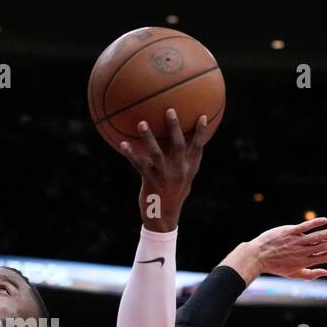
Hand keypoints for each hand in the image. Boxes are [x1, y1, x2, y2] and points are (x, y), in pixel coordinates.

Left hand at [118, 108, 211, 230]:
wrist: (164, 217)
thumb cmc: (172, 193)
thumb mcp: (183, 178)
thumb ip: (184, 162)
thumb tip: (182, 142)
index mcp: (189, 169)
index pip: (198, 148)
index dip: (201, 132)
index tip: (203, 116)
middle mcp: (179, 172)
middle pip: (178, 146)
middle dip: (174, 127)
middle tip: (169, 110)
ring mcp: (165, 177)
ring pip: (157, 154)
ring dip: (148, 138)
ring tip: (141, 123)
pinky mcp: (151, 182)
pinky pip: (140, 165)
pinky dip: (131, 154)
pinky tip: (123, 144)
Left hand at [225, 217, 326, 282]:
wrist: (257, 256)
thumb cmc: (276, 266)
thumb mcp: (293, 274)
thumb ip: (310, 274)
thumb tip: (326, 272)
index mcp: (305, 262)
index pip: (326, 256)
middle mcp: (303, 252)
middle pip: (326, 246)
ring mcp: (296, 242)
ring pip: (318, 236)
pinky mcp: (289, 232)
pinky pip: (304, 227)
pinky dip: (315, 224)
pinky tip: (325, 221)